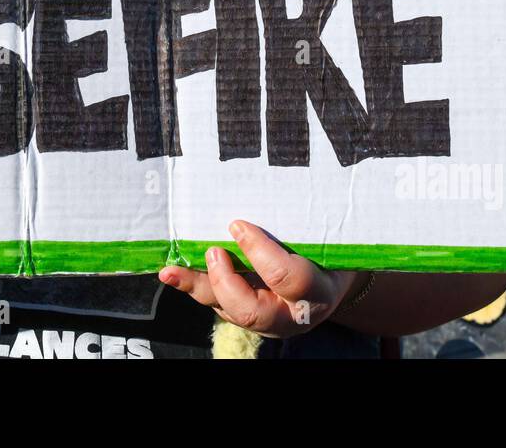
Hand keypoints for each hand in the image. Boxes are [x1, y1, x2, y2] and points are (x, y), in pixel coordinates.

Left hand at [158, 219, 363, 337]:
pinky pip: (219, 304)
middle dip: (225, 282)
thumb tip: (268, 184)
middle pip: (252, 312)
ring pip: (228, 311)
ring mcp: (267, 321)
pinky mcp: (247, 316)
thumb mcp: (328, 238)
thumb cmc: (330, 248)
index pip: (289, 278)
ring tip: (171, 272)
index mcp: (317, 292)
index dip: (261, 253)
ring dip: (198, 289)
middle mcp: (290, 314)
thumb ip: (305, 224)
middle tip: (213, 251)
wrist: (334, 281)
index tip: (238, 224)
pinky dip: (196, 287)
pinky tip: (173, 274)